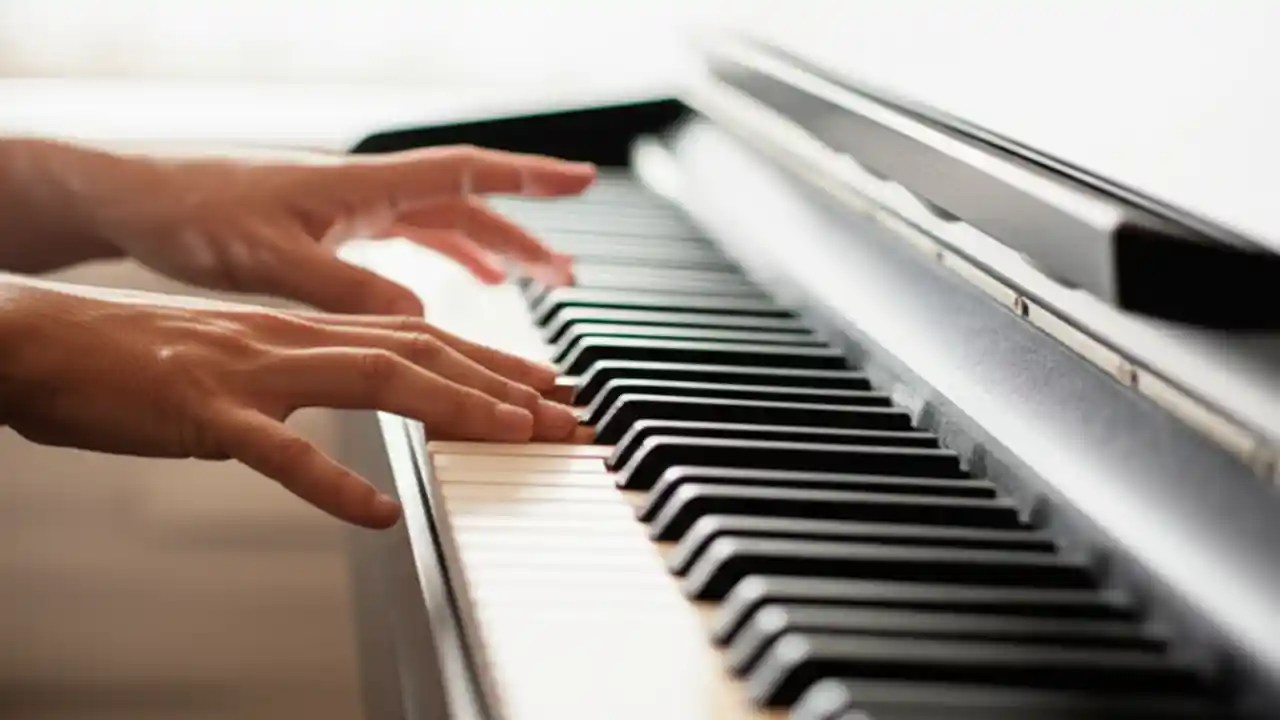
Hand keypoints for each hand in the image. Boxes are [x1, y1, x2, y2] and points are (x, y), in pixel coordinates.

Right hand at [0, 282, 584, 528]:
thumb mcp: (242, 360)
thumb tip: (366, 387)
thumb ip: (307, 371)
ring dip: (450, 405)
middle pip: (417, 350)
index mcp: (300, 330)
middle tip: (566, 413)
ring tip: (512, 433)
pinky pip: (276, 451)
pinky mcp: (200, 413)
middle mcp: (288, 340)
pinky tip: (378, 511)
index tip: (549, 386)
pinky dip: (331, 480)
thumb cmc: (139, 360)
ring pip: (368, 380)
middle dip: (500, 382)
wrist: (41, 341)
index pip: (417, 337)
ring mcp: (247, 372)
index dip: (490, 360)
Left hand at [11, 140, 592, 313]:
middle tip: (572, 272)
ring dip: (497, 248)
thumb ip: (346, 291)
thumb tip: (419, 321)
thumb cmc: (193, 219)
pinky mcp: (338, 225)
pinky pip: (414, 238)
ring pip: (446, 223)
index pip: (464, 173)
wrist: (137, 201)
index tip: (582, 180)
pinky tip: (472, 282)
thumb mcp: (270, 261)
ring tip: (541, 279)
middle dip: (527, 232)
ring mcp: (355, 206)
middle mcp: (367, 189)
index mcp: (361, 185)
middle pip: (469, 204)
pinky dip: (453, 258)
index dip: (527, 178)